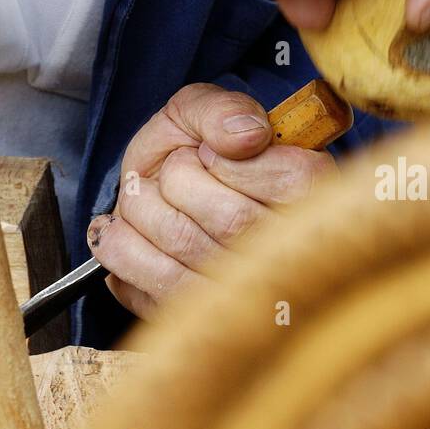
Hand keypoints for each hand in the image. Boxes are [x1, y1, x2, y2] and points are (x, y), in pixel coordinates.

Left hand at [87, 84, 335, 319]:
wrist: (153, 188)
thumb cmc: (188, 153)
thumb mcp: (201, 109)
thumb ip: (221, 110)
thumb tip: (244, 136)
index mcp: (309, 190)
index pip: (271, 179)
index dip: (217, 159)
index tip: (204, 153)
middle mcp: (290, 250)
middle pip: (228, 218)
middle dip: (175, 182)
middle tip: (170, 172)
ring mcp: (249, 292)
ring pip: (188, 247)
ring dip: (143, 211)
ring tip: (144, 197)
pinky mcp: (203, 319)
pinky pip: (157, 287)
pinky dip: (122, 249)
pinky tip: (121, 231)